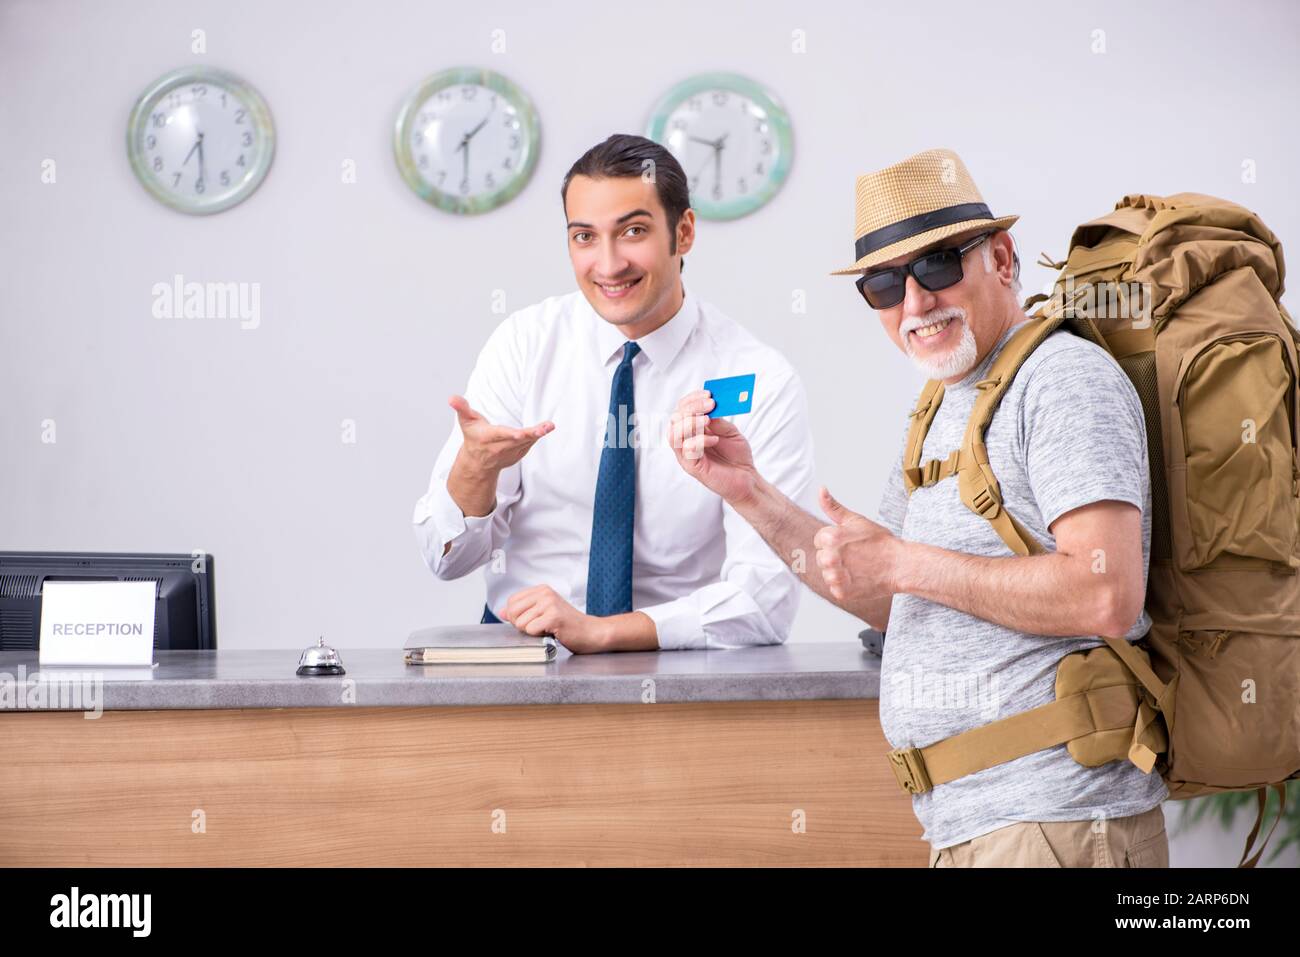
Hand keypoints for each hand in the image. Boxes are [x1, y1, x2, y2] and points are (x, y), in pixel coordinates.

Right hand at [449, 394, 552, 476]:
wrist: (478, 462)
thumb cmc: (473, 437)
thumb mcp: (466, 421)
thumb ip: (461, 408)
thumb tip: (452, 398)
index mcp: (488, 438)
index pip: (501, 435)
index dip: (511, 434)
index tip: (521, 433)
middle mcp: (501, 447)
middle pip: (519, 439)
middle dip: (533, 433)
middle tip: (547, 427)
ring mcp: (511, 452)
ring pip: (527, 442)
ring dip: (539, 434)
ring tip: (550, 425)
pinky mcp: (519, 453)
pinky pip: (529, 444)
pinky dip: (537, 436)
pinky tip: (545, 428)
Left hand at [499, 585, 607, 652]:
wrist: (592, 633)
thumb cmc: (569, 625)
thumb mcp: (544, 614)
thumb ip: (523, 611)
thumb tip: (501, 612)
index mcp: (542, 590)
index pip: (511, 601)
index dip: (515, 616)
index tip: (531, 622)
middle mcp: (545, 593)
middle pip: (513, 611)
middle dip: (521, 625)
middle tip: (539, 628)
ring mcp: (550, 604)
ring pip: (521, 623)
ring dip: (532, 632)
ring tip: (548, 630)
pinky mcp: (554, 616)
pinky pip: (531, 630)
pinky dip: (539, 636)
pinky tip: (552, 633)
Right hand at [668, 390, 758, 504]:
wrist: (747, 478)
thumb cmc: (737, 455)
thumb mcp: (730, 431)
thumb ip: (719, 420)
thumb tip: (710, 407)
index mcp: (692, 430)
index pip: (681, 410)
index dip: (692, 399)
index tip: (708, 393)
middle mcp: (685, 441)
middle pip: (675, 419)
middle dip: (691, 408)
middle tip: (710, 404)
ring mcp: (686, 455)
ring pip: (674, 434)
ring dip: (690, 423)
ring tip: (708, 420)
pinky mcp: (692, 467)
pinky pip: (686, 450)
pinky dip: (699, 441)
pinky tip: (714, 440)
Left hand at [812, 487, 901, 605]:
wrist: (901, 565)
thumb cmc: (880, 541)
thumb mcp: (856, 519)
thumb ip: (833, 507)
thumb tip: (821, 489)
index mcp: (831, 537)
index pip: (818, 540)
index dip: (833, 541)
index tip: (849, 543)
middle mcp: (831, 557)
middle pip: (820, 558)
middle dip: (834, 557)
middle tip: (855, 556)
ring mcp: (837, 576)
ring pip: (826, 574)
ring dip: (838, 572)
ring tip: (857, 568)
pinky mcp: (843, 593)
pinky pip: (834, 589)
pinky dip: (845, 586)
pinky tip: (858, 579)